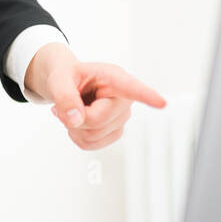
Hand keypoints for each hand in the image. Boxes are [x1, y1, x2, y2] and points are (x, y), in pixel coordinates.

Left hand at [26, 44, 166, 149]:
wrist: (67, 85)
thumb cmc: (68, 77)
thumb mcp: (59, 79)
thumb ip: (64, 96)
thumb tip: (75, 119)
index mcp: (113, 78)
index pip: (131, 87)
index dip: (147, 95)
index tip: (162, 103)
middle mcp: (123, 98)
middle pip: (98, 120)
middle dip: (76, 118)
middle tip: (65, 105)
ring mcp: (121, 117)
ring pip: (94, 136)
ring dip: (75, 128)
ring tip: (72, 111)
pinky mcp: (114, 131)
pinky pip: (92, 145)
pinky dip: (77, 137)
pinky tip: (77, 122)